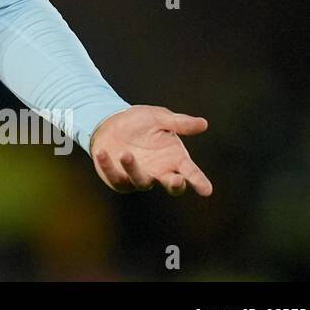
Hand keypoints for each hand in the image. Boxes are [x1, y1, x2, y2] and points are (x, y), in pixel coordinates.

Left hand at [89, 105, 211, 196]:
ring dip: (134, 169)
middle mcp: (159, 172)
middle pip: (172, 186)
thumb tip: (204, 123)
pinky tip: (102, 153)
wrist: (111, 122)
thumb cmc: (140, 122)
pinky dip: (108, 167)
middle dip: (175, 185)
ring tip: (126, 154)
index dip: (199, 181)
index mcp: (174, 158)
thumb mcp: (160, 118)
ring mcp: (139, 177)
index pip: (191, 172)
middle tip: (177, 180)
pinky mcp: (119, 179)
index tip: (207, 190)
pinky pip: (115, 178)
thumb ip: (179, 123)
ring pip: (142, 182)